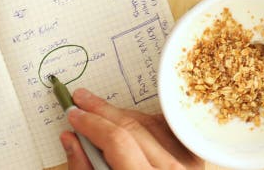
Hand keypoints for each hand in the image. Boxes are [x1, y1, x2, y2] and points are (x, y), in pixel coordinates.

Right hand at [60, 88, 203, 169]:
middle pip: (133, 128)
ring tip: (98, 110)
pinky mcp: (193, 161)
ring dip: (121, 115)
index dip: (92, 123)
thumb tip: (70, 139)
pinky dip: (144, 124)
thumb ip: (84, 169)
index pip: (117, 140)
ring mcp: (187, 166)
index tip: (74, 114)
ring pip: (151, 125)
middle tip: (80, 102)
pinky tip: (126, 121)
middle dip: (102, 112)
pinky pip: (166, 132)